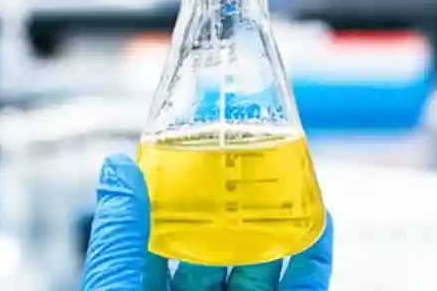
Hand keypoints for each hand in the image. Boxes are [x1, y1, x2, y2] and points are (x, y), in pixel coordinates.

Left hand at [81, 155, 333, 290]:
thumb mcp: (116, 288)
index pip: (159, 242)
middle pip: (218, 252)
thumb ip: (120, 236)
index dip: (176, 201)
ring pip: (264, 270)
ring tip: (292, 181)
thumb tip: (117, 168)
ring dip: (280, 227)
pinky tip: (320, 225)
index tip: (190, 159)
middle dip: (237, 208)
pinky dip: (315, 260)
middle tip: (252, 162)